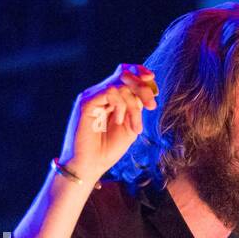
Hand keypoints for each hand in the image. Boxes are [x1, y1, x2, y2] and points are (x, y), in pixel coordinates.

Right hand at [59, 63, 158, 181]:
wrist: (90, 166)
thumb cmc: (108, 150)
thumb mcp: (130, 127)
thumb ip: (136, 108)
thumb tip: (149, 90)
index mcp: (111, 98)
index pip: (124, 73)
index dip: (139, 71)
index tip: (152, 78)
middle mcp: (100, 93)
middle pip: (124, 73)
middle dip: (142, 87)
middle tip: (152, 106)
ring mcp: (92, 96)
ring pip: (119, 84)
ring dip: (133, 105)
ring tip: (135, 126)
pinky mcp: (86, 102)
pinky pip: (109, 91)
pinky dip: (120, 105)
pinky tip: (118, 121)